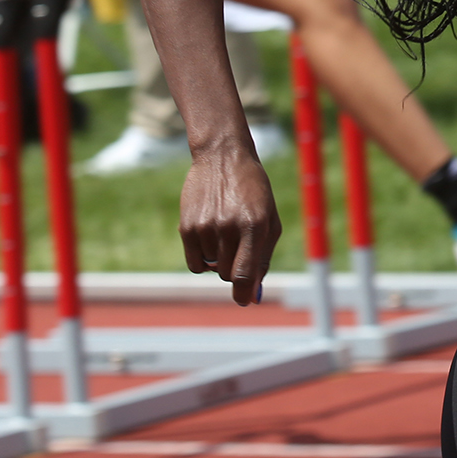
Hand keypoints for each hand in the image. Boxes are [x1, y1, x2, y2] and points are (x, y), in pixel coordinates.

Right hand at [179, 143, 282, 305]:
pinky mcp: (187, 226)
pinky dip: (202, 260)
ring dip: (219, 260)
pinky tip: (210, 239)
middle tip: (238, 249)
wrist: (223, 157)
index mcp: (255, 225)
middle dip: (235, 270)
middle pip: (228, 274)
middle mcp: (229, 227)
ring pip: (212, 268)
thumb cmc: (253, 192)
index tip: (244, 300)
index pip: (245, 274)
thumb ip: (264, 257)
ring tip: (225, 232)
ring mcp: (205, 227)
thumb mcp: (269, 220)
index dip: (244, 293)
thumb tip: (253, 294)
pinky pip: (194, 264)